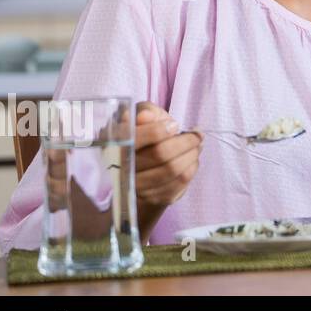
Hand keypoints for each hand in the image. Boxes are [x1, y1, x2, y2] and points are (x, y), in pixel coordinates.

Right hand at [133, 102, 203, 236]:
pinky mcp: (154, 199)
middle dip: (185, 141)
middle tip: (197, 134)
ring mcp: (137, 188)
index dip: (158, 130)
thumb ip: (145, 111)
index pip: (135, 139)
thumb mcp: (144, 116)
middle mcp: (120, 170)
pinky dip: (192, 166)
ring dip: (192, 153)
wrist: (145, 167)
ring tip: (197, 144)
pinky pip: (180, 182)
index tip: (174, 125)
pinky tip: (192, 158)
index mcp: (113, 145)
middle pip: (160, 154)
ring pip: (173, 169)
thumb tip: (145, 116)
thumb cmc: (146, 134)